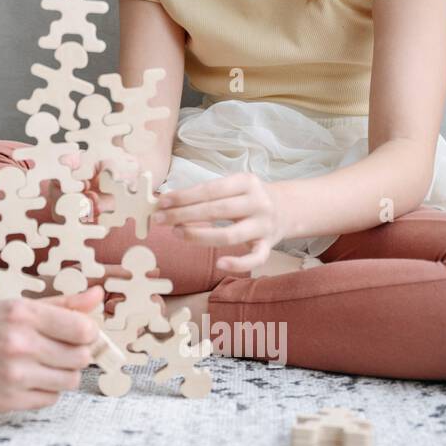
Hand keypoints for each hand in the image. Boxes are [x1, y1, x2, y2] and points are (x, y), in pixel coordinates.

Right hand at [0, 286, 102, 412]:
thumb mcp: (13, 307)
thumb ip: (60, 303)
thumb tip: (98, 295)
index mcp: (22, 313)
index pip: (82, 329)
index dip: (86, 333)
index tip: (77, 334)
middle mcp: (19, 343)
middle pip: (81, 357)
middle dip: (74, 355)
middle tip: (55, 350)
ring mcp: (14, 374)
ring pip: (70, 380)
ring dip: (61, 374)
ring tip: (39, 366)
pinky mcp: (8, 400)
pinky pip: (50, 399)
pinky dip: (44, 391)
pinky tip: (25, 380)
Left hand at [152, 173, 290, 274]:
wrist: (287, 208)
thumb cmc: (247, 198)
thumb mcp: (232, 188)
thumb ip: (205, 195)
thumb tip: (167, 203)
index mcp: (246, 182)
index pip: (210, 189)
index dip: (184, 196)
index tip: (161, 202)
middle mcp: (258, 202)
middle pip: (217, 210)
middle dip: (184, 215)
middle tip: (159, 219)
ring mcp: (264, 226)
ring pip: (230, 234)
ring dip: (200, 236)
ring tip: (176, 233)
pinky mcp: (269, 246)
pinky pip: (255, 258)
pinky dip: (238, 263)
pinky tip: (219, 264)